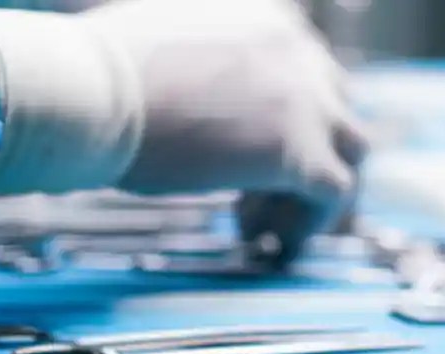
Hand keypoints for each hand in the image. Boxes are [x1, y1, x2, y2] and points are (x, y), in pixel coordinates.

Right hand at [93, 0, 366, 255]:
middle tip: (254, 188)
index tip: (248, 147)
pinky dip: (309, 221)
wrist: (95, 91)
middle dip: (301, 148)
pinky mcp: (302, 154)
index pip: (302, 65)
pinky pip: (334, 194)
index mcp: (265, 16)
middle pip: (333, 104)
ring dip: (312, 186)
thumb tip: (185, 96)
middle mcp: (297, 48)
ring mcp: (308, 100)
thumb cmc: (100, 71)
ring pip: (349, 149)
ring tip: (262, 220)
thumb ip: (196, 62)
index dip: (281, 112)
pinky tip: (272, 241)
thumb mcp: (162, 38)